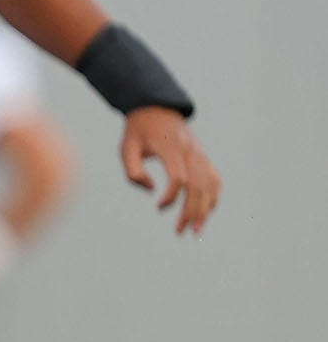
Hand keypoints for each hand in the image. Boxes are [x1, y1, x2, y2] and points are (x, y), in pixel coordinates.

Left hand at [119, 107, 219, 234]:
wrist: (156, 109)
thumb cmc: (138, 131)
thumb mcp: (126, 147)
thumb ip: (133, 170)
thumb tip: (152, 188)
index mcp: (171, 148)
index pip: (179, 177)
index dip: (171, 196)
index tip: (158, 207)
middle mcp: (191, 152)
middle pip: (198, 185)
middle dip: (191, 211)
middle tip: (181, 232)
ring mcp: (200, 155)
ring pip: (209, 185)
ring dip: (205, 209)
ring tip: (196, 230)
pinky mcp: (203, 157)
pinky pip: (214, 179)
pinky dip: (213, 196)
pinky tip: (207, 212)